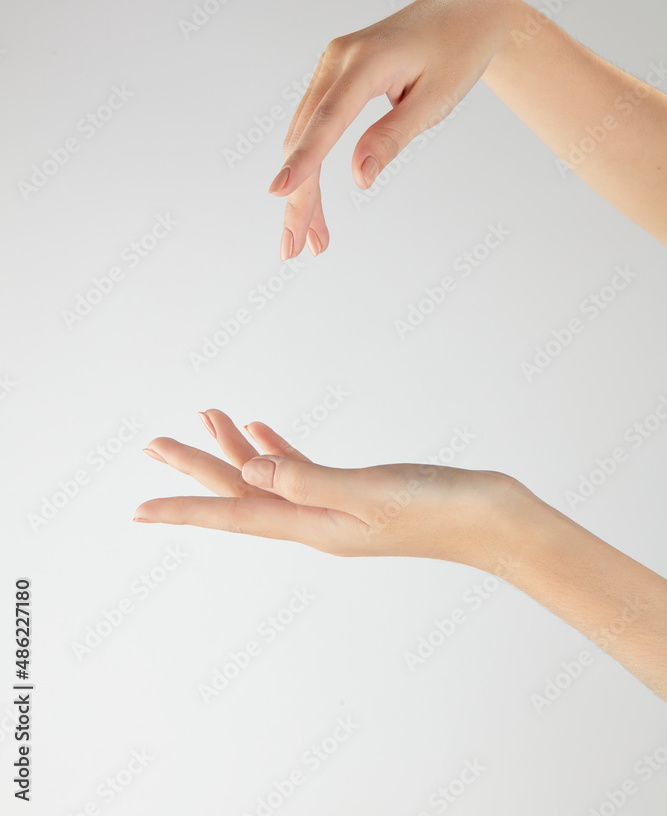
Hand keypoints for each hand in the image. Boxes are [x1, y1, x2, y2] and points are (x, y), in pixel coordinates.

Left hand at [133, 408, 527, 572]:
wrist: (494, 520)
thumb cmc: (441, 509)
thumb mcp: (370, 493)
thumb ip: (307, 480)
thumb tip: (248, 469)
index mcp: (313, 527)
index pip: (233, 516)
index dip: (184, 510)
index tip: (137, 511)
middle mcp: (314, 519)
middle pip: (240, 493)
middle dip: (196, 467)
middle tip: (154, 444)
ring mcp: (333, 505)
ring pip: (267, 477)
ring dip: (232, 449)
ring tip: (204, 416)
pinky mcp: (354, 489)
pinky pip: (299, 468)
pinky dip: (275, 447)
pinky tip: (258, 429)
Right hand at [268, 0, 512, 258]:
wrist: (460, 15)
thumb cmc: (456, 56)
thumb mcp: (435, 101)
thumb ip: (394, 137)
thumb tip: (359, 178)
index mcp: (366, 62)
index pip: (327, 119)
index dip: (303, 159)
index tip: (279, 193)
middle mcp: (337, 60)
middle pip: (306, 137)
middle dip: (298, 196)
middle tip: (293, 249)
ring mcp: (330, 68)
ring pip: (304, 137)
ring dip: (303, 191)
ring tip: (311, 243)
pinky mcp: (331, 79)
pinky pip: (313, 128)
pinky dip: (310, 167)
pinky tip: (312, 204)